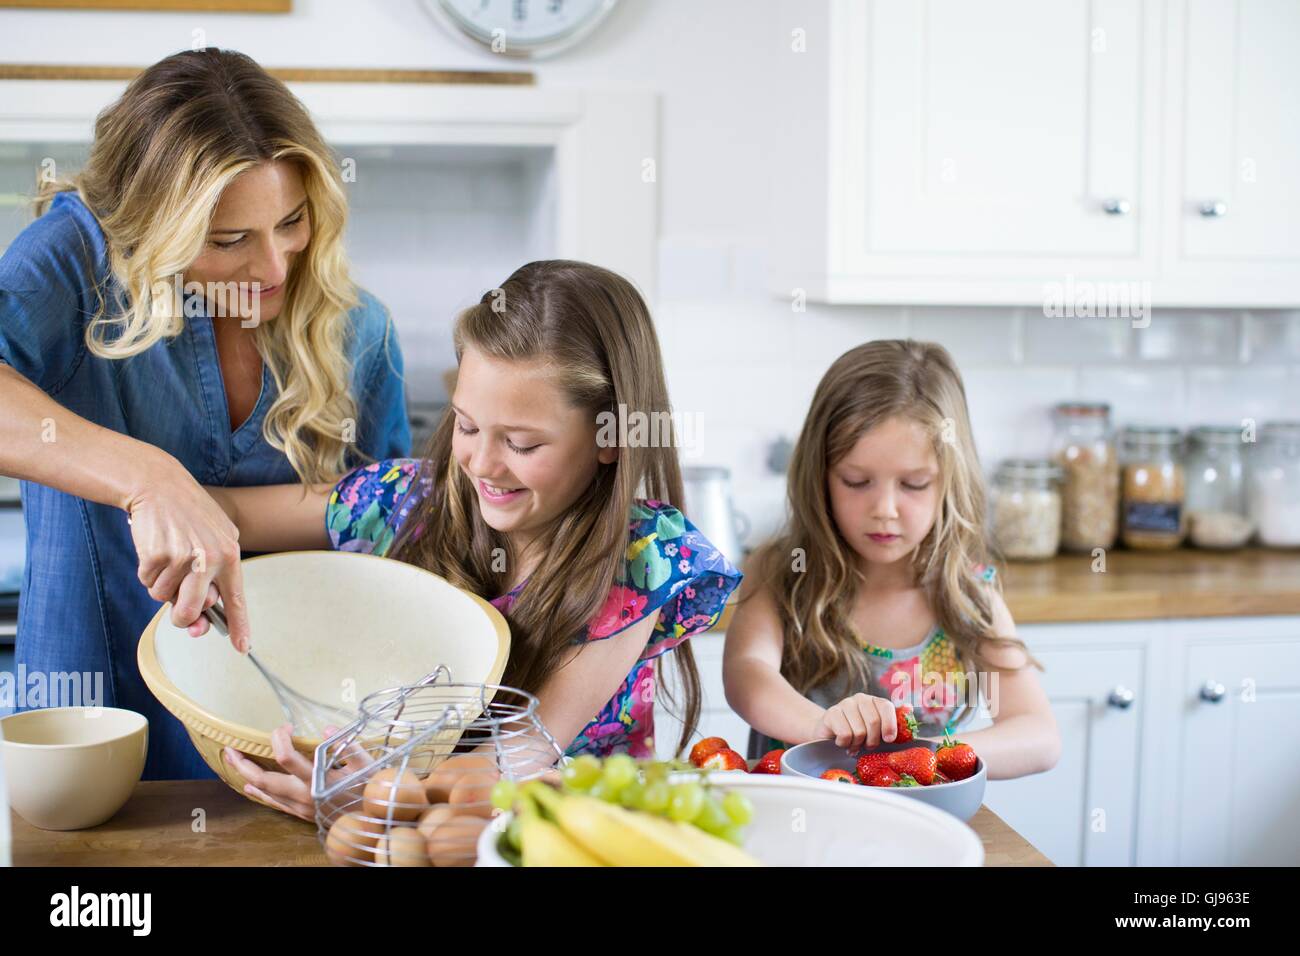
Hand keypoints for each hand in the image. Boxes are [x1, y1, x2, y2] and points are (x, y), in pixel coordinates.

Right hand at [125, 456, 250, 651]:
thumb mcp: (212, 539)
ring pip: (165, 598)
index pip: (237, 598)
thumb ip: (212, 576)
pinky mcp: (158, 556)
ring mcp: (184, 558)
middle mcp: (211, 558)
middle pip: (194, 611)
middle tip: (178, 614)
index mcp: (230, 555)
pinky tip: (154, 548)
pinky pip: (148, 583)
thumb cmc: (186, 516)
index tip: (242, 648)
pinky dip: (147, 571)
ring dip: (161, 584)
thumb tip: (203, 617)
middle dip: (183, 619)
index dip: (240, 625)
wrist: (159, 485)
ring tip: (167, 555)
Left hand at [223, 723, 373, 821]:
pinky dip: (261, 793)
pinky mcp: (301, 813)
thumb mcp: (366, 765)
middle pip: (266, 779)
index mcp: (318, 780)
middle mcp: (304, 795)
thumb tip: (327, 729)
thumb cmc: (369, 790)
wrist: (371, 823)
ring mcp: (300, 807)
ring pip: (266, 793)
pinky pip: (275, 803)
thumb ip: (348, 746)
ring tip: (233, 762)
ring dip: (247, 777)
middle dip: (245, 764)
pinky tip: (250, 786)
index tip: (286, 726)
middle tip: (231, 749)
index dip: (281, 739)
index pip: (287, 758)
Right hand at [812, 693, 899, 751]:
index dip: (890, 725)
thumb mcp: (876, 730)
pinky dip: (844, 744)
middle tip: (867, 746)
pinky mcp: (831, 713)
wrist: (829, 733)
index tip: (888, 739)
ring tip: (853, 744)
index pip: (886, 707)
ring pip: (858, 731)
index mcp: (874, 701)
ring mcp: (844, 704)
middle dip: (872, 740)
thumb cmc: (857, 733)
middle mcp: (860, 699)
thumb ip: (891, 725)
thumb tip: (910, 712)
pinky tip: (842, 742)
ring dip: (856, 744)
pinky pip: (845, 734)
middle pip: (873, 721)